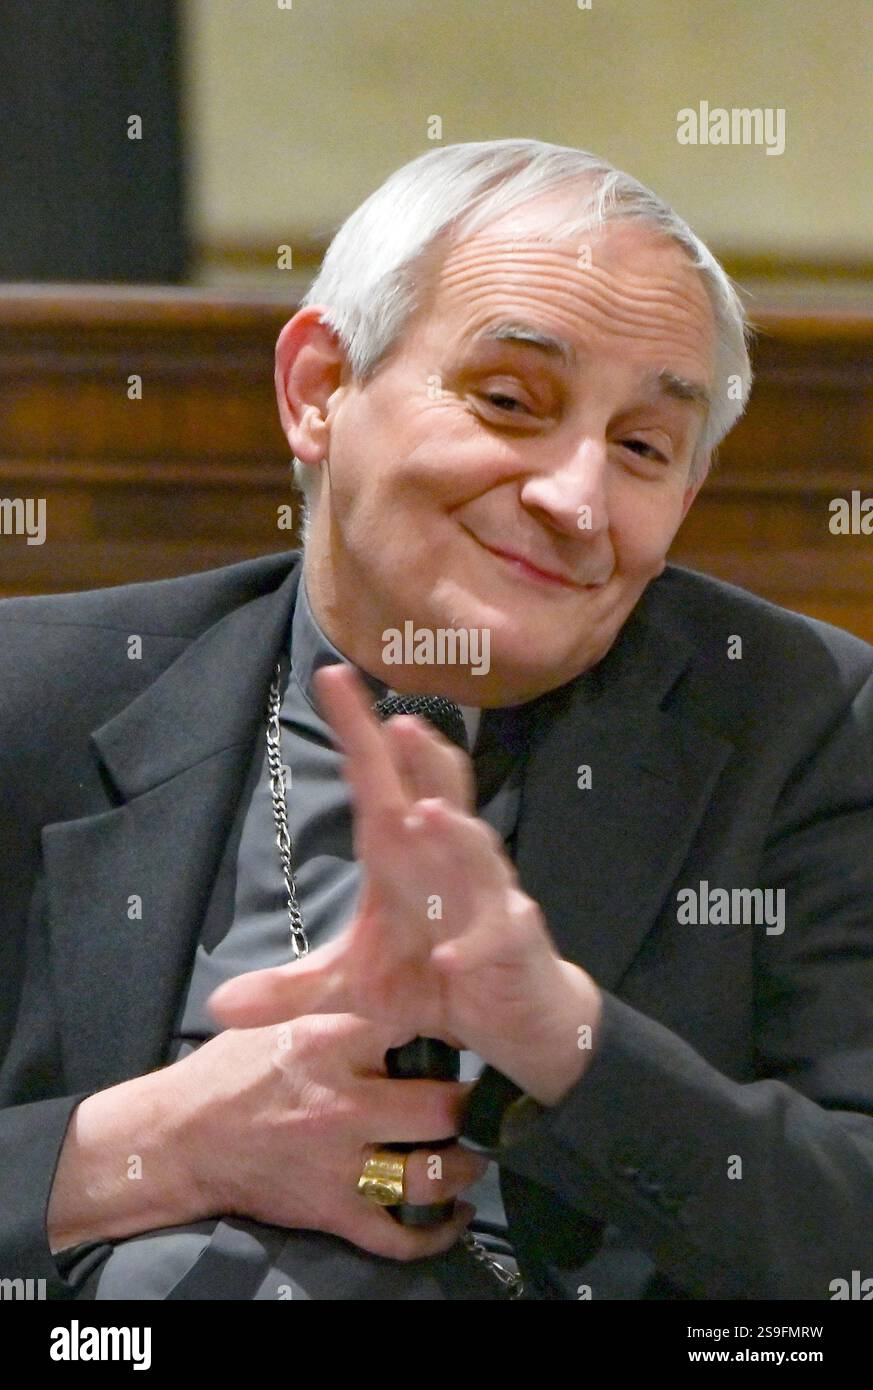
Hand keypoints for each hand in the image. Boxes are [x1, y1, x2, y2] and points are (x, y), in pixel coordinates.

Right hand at [169, 1014, 485, 1258]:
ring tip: (476, 1157)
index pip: (413, 1027)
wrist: (179, 1138)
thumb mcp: (280, 1020)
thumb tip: (392, 977)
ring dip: (463, 1170)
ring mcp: (337, 1163)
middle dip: (472, 1108)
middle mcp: (341, 1104)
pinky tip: (452, 1215)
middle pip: (439, 1109)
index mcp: (328, 1043)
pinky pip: (396, 1235)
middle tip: (486, 1102)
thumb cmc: (231, 1070)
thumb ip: (334, 1004)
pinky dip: (434, 1232)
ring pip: (427, 1176)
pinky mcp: (330, 1210)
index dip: (452, 1029)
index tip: (475, 1029)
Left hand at [211, 664, 600, 1104]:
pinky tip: (450, 958)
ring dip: (452, 834)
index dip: (357, 731)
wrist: (514, 1017)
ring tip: (422, 815)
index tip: (330, 676)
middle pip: (436, 795)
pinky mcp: (513, 943)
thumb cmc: (432, 978)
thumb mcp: (353, 988)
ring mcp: (487, 898)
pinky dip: (475, 943)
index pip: (379, 781)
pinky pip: (496, 936)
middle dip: (420, 760)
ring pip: (477, 854)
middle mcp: (447, 863)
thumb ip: (291, 991)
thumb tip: (219, 1005)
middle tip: (398, 723)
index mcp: (402, 857)